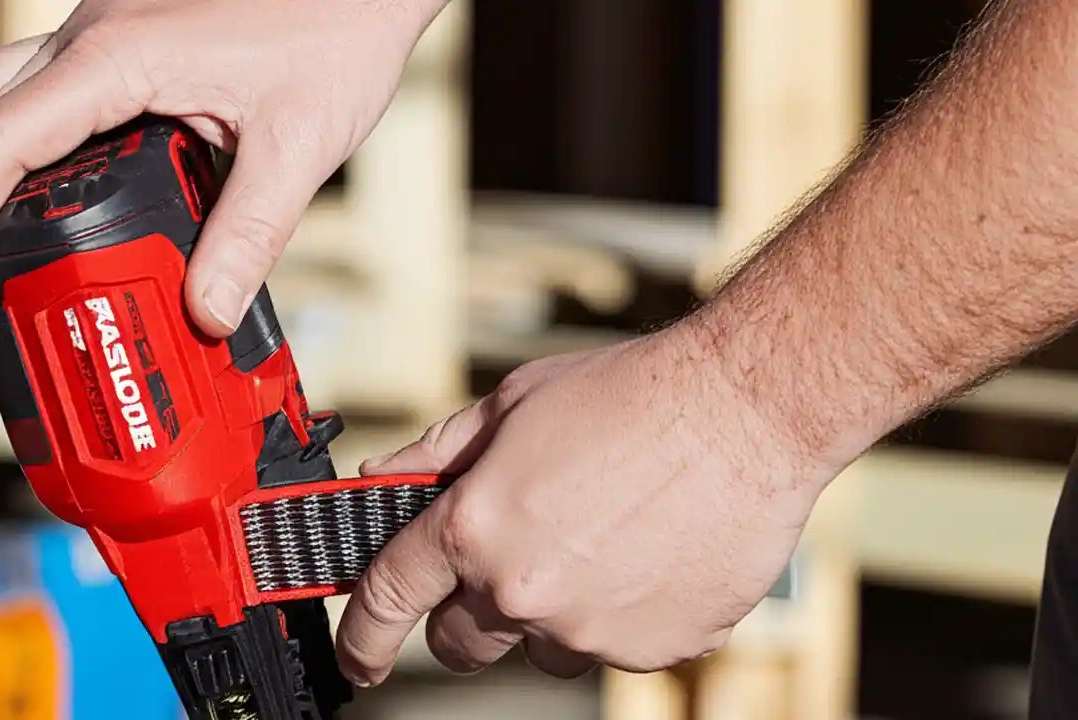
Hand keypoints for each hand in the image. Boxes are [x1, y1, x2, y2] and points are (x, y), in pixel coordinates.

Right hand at [0, 0, 446, 333]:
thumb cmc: (337, 28)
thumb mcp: (297, 147)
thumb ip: (249, 234)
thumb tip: (207, 311)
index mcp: (116, 58)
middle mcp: (94, 37)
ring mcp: (108, 32)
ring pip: (13, 96)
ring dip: (8, 168)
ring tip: (38, 244)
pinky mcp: (133, 39)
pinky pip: (62, 91)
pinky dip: (56, 147)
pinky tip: (99, 194)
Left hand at [333, 319, 833, 684]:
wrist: (743, 410)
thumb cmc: (630, 394)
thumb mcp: (510, 403)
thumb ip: (434, 453)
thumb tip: (381, 480)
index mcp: (475, 526)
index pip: (388, 597)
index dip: (362, 632)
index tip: (358, 653)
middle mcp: (523, 590)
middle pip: (462, 643)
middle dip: (469, 614)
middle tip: (507, 564)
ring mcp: (590, 629)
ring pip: (545, 645)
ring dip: (554, 610)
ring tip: (601, 539)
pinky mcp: (654, 649)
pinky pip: (616, 646)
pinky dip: (622, 612)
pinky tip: (648, 552)